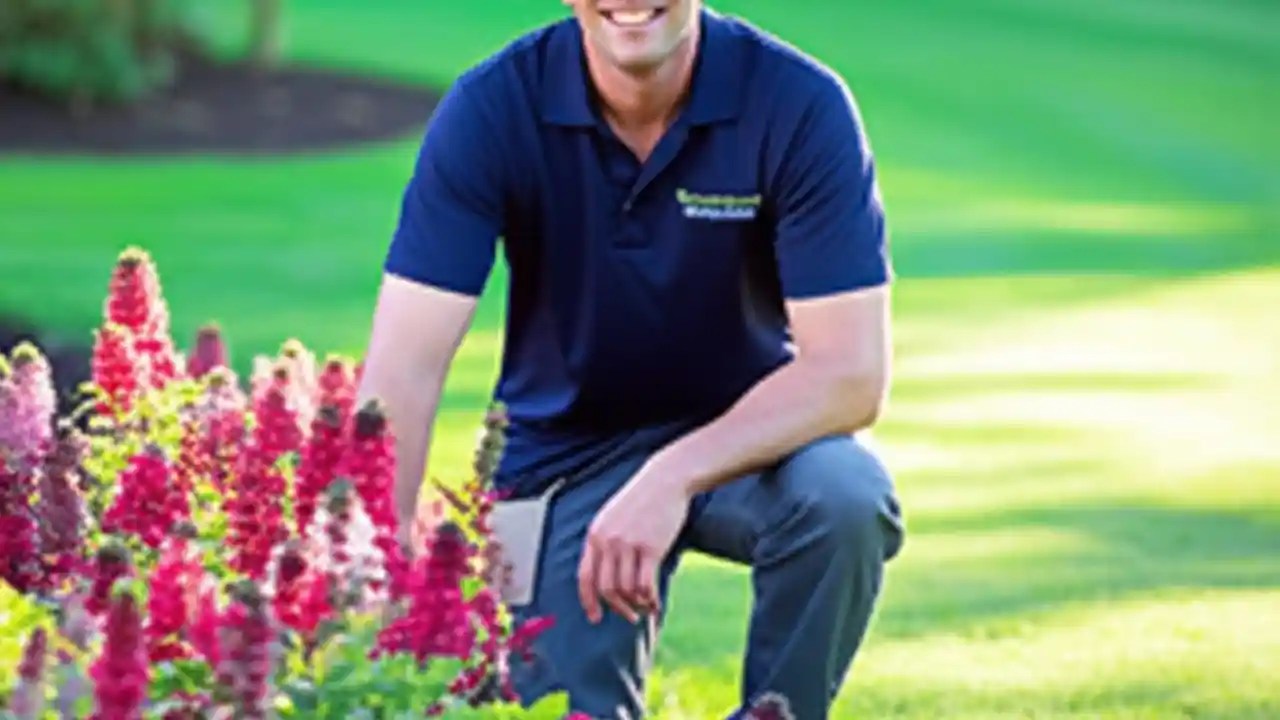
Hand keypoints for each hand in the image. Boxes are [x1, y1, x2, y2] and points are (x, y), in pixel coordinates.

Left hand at [577, 466, 691, 623]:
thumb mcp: (612, 517)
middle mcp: (607, 541)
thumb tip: (605, 577)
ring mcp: (628, 545)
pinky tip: (655, 604)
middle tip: (629, 616)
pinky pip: (646, 584)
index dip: (588, 602)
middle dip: (617, 608)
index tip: (595, 618)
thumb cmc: (641, 500)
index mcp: (594, 535)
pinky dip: (650, 600)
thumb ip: (604, 542)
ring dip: (636, 605)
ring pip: (626, 589)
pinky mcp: (651, 548)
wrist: (665, 480)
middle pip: (606, 589)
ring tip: (645, 608)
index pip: (584, 577)